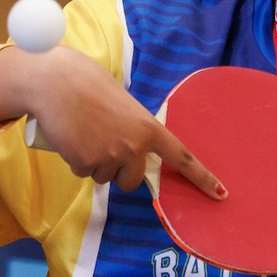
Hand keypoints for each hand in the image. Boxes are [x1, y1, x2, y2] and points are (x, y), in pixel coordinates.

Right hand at [0, 47, 224, 195]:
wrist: (55, 82)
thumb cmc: (86, 83)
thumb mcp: (122, 103)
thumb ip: (133, 126)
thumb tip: (133, 146)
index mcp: (148, 127)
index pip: (181, 156)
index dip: (202, 177)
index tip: (220, 194)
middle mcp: (134, 146)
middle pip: (131, 179)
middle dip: (117, 169)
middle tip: (100, 142)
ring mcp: (110, 157)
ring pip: (105, 177)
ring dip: (94, 163)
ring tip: (83, 133)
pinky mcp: (86, 164)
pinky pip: (83, 173)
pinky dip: (76, 161)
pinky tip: (70, 138)